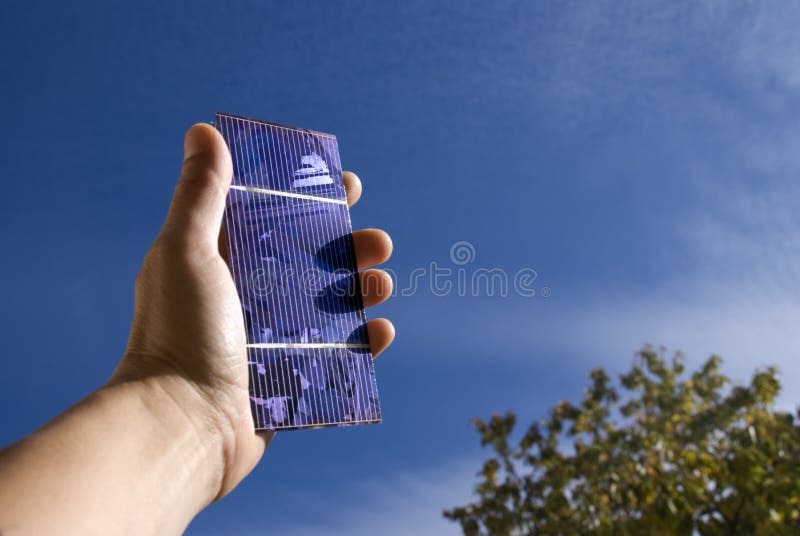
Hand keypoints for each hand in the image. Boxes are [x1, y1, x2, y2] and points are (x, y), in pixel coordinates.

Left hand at [111, 124, 394, 498]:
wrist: (182, 425)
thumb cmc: (178, 332)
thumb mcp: (186, 250)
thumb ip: (200, 193)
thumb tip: (202, 131)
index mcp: (228, 263)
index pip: (277, 219)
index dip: (314, 199)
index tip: (347, 184)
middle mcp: (252, 298)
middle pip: (315, 262)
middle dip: (352, 246)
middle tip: (376, 242)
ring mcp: (275, 341)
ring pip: (334, 306)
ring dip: (364, 290)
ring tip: (381, 284)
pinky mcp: (294, 381)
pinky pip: (341, 356)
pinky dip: (366, 343)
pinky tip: (381, 331)